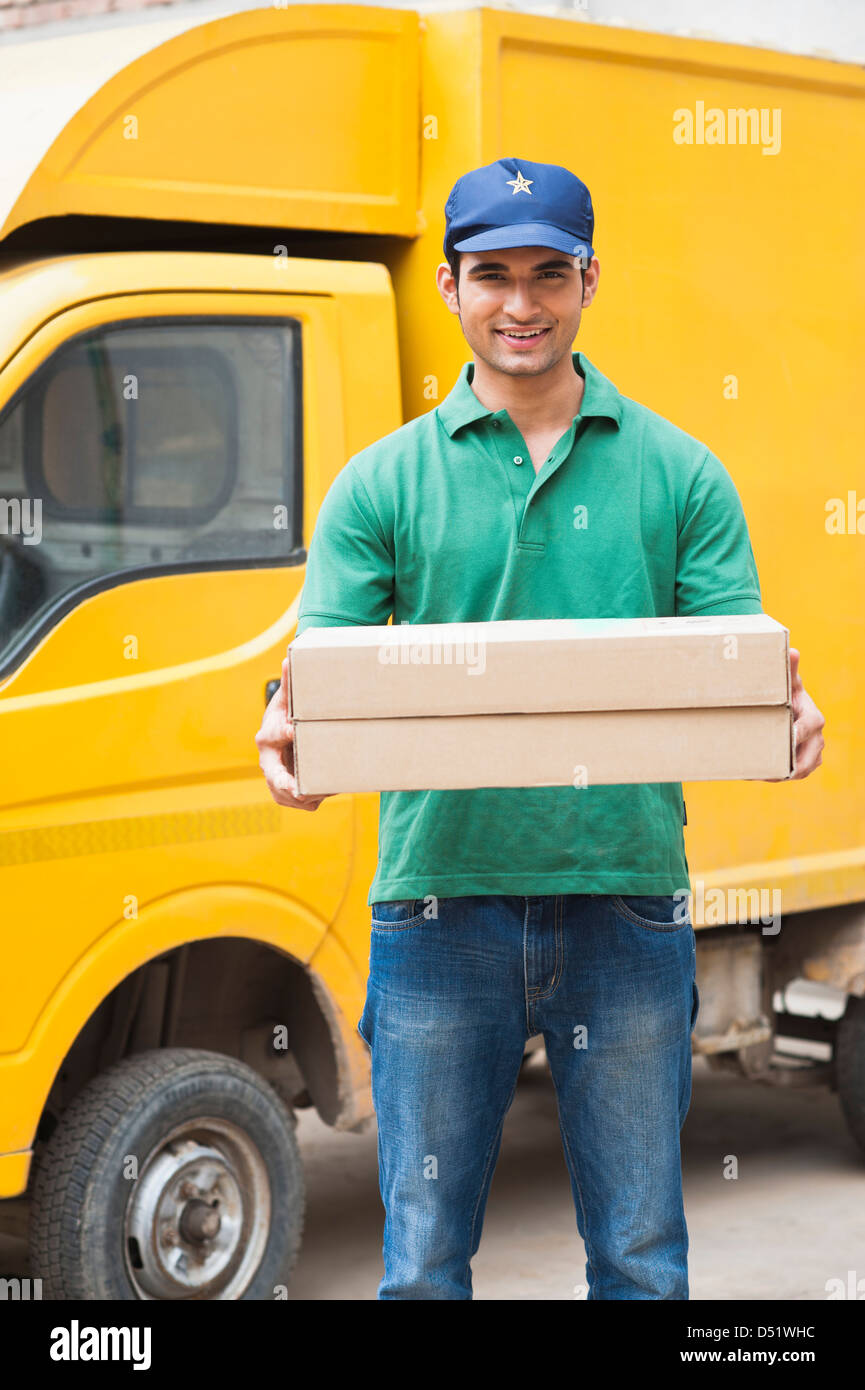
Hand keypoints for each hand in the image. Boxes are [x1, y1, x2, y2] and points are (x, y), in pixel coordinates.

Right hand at [255, 656, 332, 809]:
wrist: (280, 728)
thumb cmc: (288, 710)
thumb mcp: (290, 696)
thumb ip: (292, 682)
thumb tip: (288, 657)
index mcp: (270, 732)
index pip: (277, 734)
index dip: (286, 733)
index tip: (295, 733)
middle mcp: (267, 757)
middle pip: (273, 775)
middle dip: (286, 784)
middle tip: (300, 791)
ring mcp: (273, 774)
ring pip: (282, 793)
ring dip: (302, 797)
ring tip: (322, 795)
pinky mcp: (281, 788)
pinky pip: (291, 801)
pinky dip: (306, 802)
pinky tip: (320, 798)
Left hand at [763, 648, 824, 781]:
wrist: (787, 706)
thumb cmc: (786, 692)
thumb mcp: (787, 682)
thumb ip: (789, 669)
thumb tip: (792, 650)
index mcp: (813, 716)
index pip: (810, 726)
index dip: (798, 734)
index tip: (786, 739)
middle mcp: (817, 735)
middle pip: (810, 756)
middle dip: (793, 765)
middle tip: (769, 772)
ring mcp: (813, 750)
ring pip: (804, 768)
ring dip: (784, 774)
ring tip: (761, 775)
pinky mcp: (806, 761)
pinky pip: (798, 773)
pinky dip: (781, 775)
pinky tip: (761, 773)